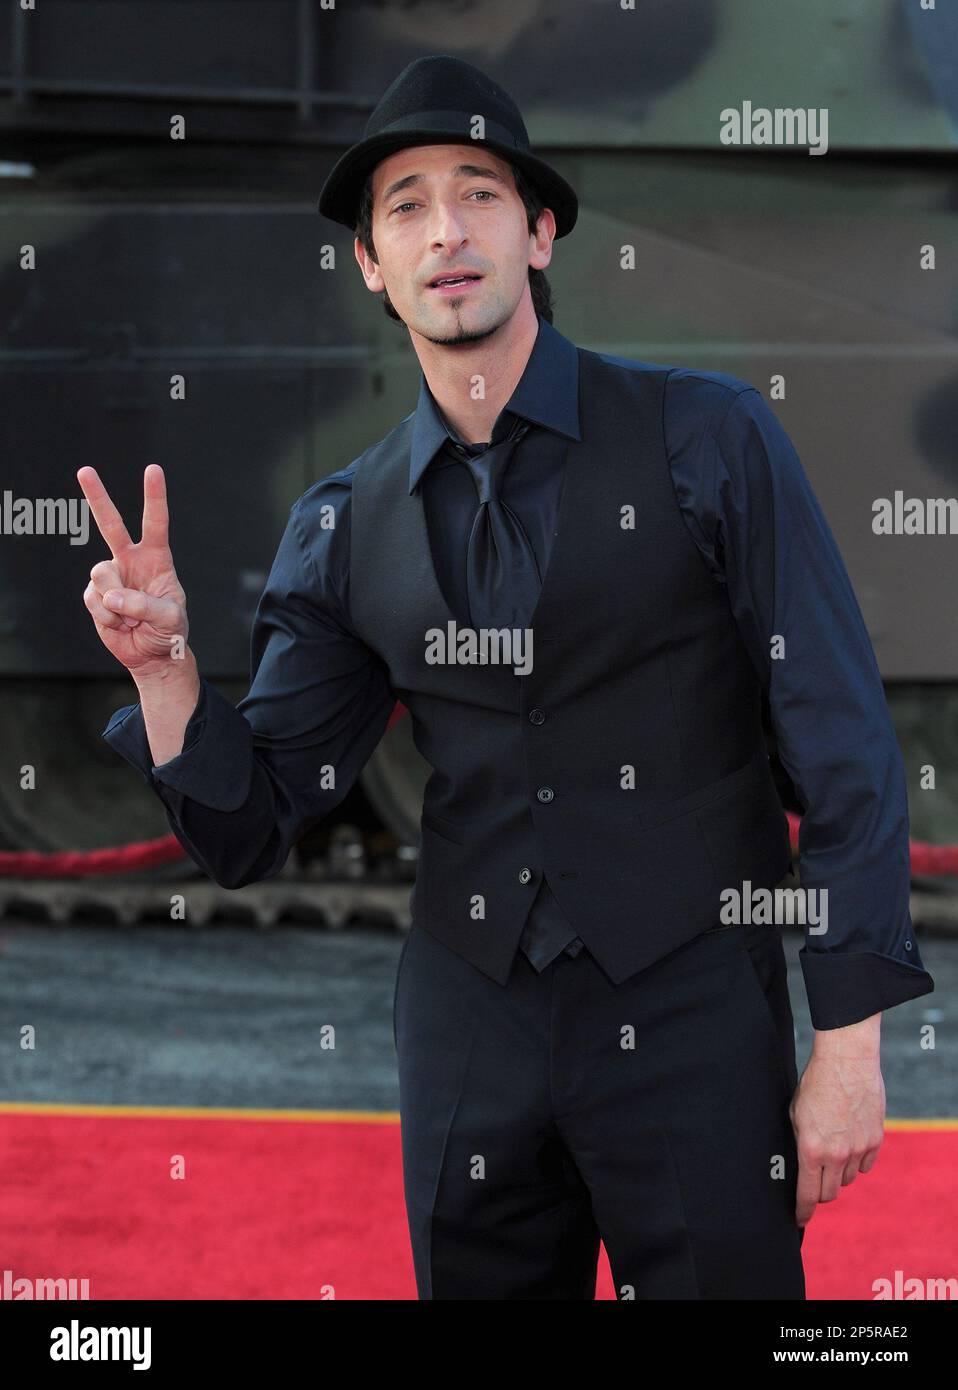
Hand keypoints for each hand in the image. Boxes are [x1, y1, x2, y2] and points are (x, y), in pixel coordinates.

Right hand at [77, 463, 189, 679]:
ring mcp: (111, 577)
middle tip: (84, 470)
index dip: (154, 497)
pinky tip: (120, 624)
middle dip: (97, 497)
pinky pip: (94, 598)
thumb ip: (146, 606)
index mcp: (157, 559)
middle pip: (111, 525)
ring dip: (116, 601)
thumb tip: (114, 596)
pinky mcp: (95, 595)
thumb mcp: (170, 619)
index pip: (155, 523)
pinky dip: (107, 616)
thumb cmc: (169, 632)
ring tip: (131, 618)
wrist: (151, 654)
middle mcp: (131, 561)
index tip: (153, 470)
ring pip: (101, 574)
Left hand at [790, 1020, 884, 1225]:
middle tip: (814, 1182)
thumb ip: (799, 1142)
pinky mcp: (875, 1140)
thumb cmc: (815, 1083)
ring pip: (848, 1179)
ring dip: (838, 1174)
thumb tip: (799, 1163)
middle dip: (819, 1192)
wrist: (846, 1060)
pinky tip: (849, 1147)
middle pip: (829, 1192)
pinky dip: (857, 1162)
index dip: (802, 1210)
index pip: (807, 1194)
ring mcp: (859, 1149)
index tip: (799, 1218)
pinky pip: (865, 1165)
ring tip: (831, 1153)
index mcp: (811, 1150)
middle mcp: (837, 1155)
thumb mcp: (795, 1114)